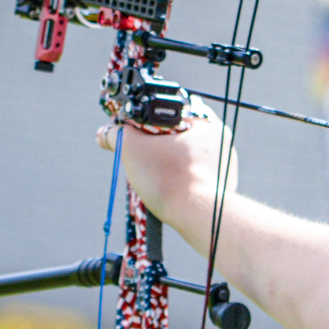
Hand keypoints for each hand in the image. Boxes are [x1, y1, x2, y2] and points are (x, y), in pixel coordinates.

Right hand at [97, 100, 237, 238]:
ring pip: (188, 156)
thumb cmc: (168, 178)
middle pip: (181, 135)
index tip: (139, 134)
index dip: (152, 121)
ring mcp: (224, 164)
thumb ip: (117, 134)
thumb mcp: (132, 149)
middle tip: (146, 157)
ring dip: (170, 163)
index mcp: (207, 123)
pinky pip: (197, 175)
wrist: (195, 215)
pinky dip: (182, 179)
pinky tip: (170, 188)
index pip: (174, 112)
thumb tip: (104, 133)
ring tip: (157, 176)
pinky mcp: (222, 185)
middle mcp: (221, 141)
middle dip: (160, 144)